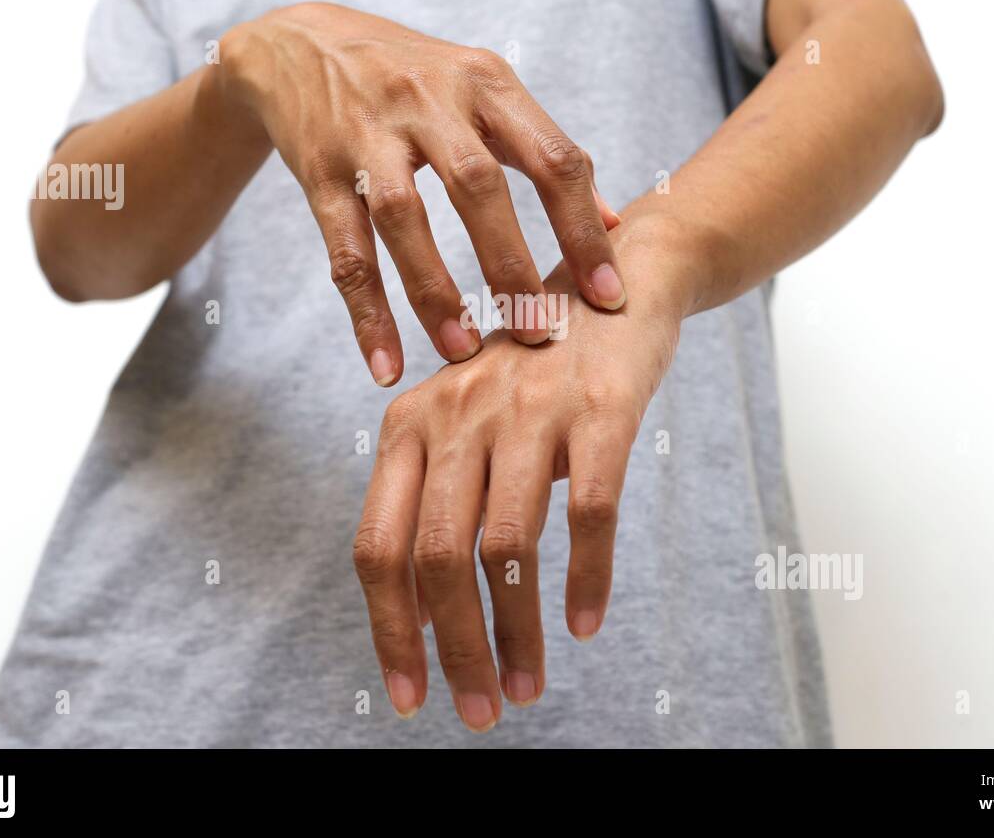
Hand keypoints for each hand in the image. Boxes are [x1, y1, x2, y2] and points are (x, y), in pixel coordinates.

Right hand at [219, 2, 623, 384]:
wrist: (299, 41)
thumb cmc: (413, 77)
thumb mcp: (484, 90)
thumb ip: (546, 149)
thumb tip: (612, 222)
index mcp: (486, 82)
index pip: (551, 157)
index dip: (583, 230)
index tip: (608, 297)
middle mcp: (427, 100)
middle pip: (478, 185)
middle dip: (512, 266)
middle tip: (539, 335)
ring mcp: (367, 134)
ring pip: (404, 218)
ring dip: (435, 292)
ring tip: (464, 352)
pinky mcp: (319, 170)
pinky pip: (344, 252)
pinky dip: (367, 315)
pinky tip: (386, 365)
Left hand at [351, 222, 680, 730]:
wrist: (615, 280)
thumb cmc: (534, 371)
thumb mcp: (464, 424)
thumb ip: (433, 504)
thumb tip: (419, 619)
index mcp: (410, 424)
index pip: (379, 546)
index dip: (389, 631)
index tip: (407, 696)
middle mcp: (457, 413)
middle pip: (437, 558)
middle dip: (456, 650)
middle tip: (479, 712)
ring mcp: (528, 409)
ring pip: (508, 548)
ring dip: (516, 633)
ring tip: (527, 687)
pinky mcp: (600, 409)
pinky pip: (589, 513)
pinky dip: (586, 579)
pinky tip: (586, 623)